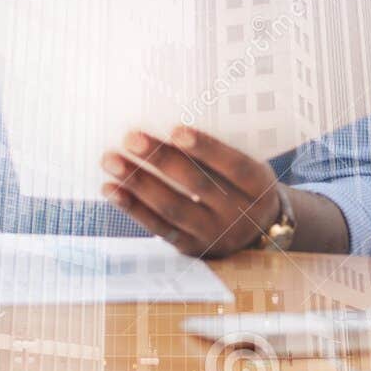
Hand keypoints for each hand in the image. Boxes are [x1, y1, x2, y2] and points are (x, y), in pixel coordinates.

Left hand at [100, 125, 278, 257]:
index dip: (206, 149)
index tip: (176, 130)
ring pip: (173, 208)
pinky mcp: (191, 248)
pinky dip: (133, 209)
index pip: (233, 166)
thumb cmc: (242, 184)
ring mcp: (214, 235)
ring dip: (138, 184)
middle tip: (131, 139)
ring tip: (111, 161)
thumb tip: (168, 122)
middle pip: (196, 186)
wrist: (258, 233)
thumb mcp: (247, 168)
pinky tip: (112, 189)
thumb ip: (220, 152)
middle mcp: (238, 214)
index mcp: (257, 186)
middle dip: (161, 161)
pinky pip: (159, 228)